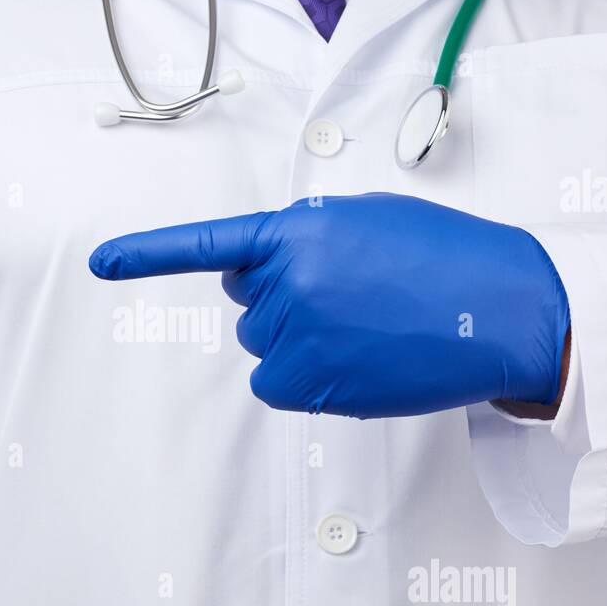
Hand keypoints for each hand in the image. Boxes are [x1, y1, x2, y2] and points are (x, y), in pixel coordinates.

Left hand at [89, 193, 569, 419]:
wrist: (504, 307)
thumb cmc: (446, 257)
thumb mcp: (370, 219)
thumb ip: (307, 236)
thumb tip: (271, 267)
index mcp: (299, 230)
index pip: (210, 245)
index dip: (148, 255)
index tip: (102, 264)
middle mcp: (288, 281)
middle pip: (245, 304)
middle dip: (281, 298)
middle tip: (347, 294)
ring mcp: (301, 335)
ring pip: (262, 347)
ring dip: (298, 340)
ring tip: (366, 327)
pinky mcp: (317, 383)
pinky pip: (275, 386)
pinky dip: (305, 380)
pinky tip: (357, 361)